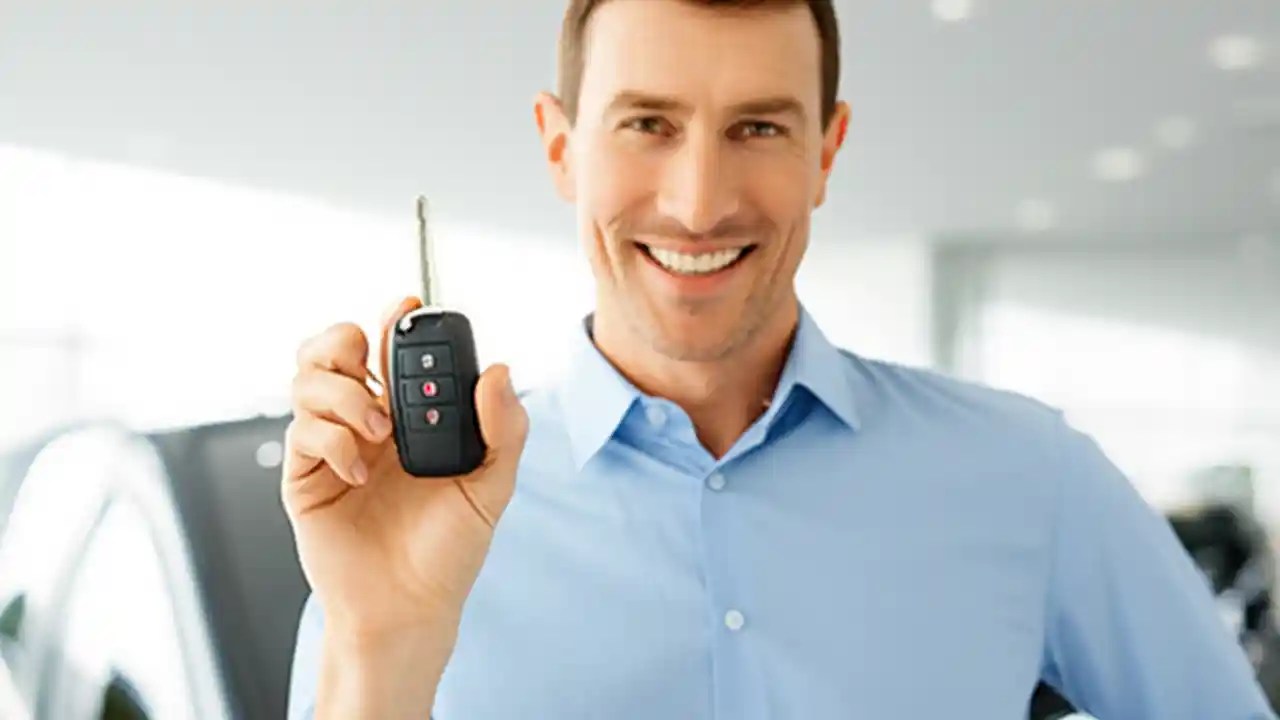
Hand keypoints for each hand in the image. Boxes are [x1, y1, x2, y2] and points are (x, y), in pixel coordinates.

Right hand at [281, 296, 528, 640]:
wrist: (408, 608)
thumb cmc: (448, 551)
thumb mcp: (492, 487)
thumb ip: (505, 428)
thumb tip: (498, 370)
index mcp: (410, 417)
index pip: (392, 351)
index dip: (393, 321)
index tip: (408, 307)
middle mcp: (366, 423)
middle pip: (333, 350)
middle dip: (345, 339)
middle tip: (369, 363)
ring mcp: (332, 446)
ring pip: (308, 380)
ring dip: (344, 394)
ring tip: (378, 430)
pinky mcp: (305, 475)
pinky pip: (302, 429)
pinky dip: (332, 440)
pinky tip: (360, 472)